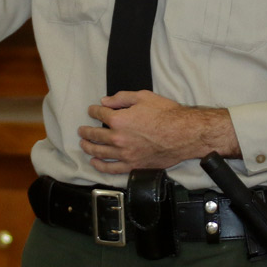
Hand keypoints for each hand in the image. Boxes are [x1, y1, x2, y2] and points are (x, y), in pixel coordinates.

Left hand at [79, 91, 237, 171]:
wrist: (184, 134)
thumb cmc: (167, 114)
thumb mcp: (143, 97)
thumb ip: (121, 98)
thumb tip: (105, 101)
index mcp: (119, 120)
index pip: (99, 114)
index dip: (94, 111)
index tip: (92, 111)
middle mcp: (118, 138)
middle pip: (95, 136)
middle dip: (86, 132)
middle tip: (82, 130)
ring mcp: (125, 154)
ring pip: (100, 153)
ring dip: (89, 148)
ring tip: (84, 145)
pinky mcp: (133, 165)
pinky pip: (112, 169)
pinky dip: (101, 166)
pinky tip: (95, 162)